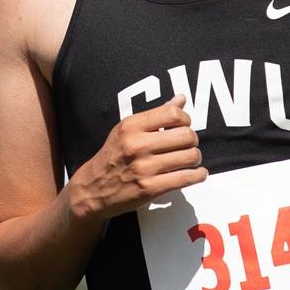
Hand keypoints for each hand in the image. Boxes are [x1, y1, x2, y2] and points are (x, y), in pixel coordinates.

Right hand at [66, 96, 206, 225]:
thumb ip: (155, 115)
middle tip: (188, 145)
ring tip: (190, 160)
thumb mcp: (126, 131)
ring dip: (195, 158)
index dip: (185, 119)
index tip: (184, 126)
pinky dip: (198, 176)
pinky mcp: (149, 188)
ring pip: (190, 156)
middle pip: (186, 135)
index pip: (173, 114)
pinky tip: (197, 174)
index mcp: (131, 126)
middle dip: (192, 140)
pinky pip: (186, 178)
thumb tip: (180, 99)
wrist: (92, 189)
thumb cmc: (113, 157)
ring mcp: (144, 168)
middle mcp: (137, 145)